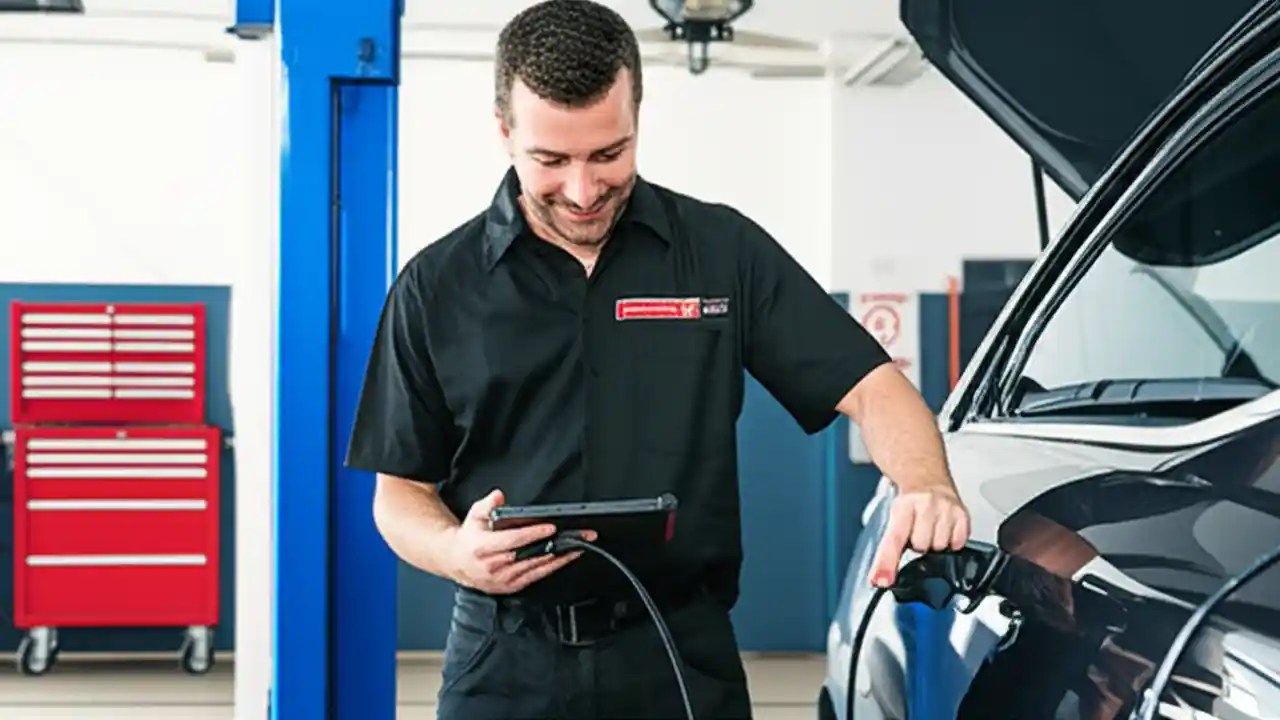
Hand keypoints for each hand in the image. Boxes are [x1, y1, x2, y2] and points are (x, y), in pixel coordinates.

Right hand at [446, 489, 594, 594]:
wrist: (456, 561)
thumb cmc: (469, 537)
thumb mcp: (474, 515)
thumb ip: (488, 504)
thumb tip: (499, 496)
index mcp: (484, 548)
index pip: (513, 540)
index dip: (533, 534)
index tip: (550, 528)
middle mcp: (493, 566)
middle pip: (529, 555)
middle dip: (554, 545)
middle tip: (575, 537)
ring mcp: (502, 579)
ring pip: (536, 568)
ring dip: (559, 558)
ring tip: (577, 547)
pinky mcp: (510, 587)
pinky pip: (535, 577)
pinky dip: (551, 568)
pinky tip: (564, 559)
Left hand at [870, 486, 970, 587]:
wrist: (928, 478)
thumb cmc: (908, 503)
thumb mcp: (893, 519)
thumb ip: (889, 547)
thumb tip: (879, 579)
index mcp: (903, 507)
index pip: (893, 540)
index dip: (886, 563)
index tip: (881, 580)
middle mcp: (925, 504)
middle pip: (922, 547)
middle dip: (918, 546)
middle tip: (917, 532)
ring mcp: (946, 508)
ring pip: (941, 548)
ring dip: (935, 544)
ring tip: (931, 529)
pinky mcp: (963, 514)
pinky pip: (958, 544)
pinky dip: (951, 542)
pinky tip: (945, 529)